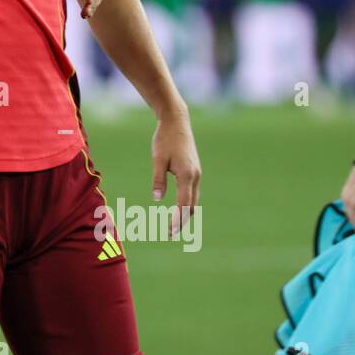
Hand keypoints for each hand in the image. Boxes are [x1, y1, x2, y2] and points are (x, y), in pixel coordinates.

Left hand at [151, 107, 200, 237]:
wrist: (177, 121)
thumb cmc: (165, 139)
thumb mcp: (158, 159)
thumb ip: (158, 179)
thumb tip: (158, 199)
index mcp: (187, 175)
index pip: (184, 204)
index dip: (178, 220)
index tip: (170, 231)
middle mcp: (195, 176)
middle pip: (192, 205)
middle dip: (183, 221)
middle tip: (171, 233)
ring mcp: (197, 173)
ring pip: (194, 199)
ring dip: (186, 213)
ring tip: (175, 225)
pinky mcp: (194, 170)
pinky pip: (193, 192)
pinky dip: (188, 203)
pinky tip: (180, 209)